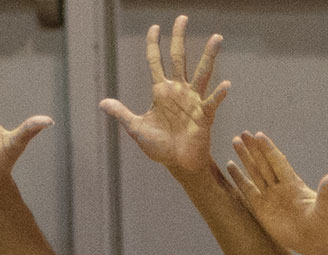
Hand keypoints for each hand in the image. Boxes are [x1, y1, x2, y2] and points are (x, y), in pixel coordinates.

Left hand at [99, 15, 226, 177]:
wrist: (178, 163)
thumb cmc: (160, 147)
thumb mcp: (137, 128)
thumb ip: (122, 114)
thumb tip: (102, 103)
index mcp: (161, 91)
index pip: (156, 62)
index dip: (154, 44)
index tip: (154, 27)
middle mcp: (178, 91)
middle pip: (178, 58)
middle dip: (178, 38)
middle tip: (181, 18)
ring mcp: (193, 100)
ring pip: (201, 73)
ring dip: (208, 56)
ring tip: (216, 38)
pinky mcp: (204, 114)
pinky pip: (212, 101)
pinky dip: (219, 94)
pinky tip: (225, 85)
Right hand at [225, 131, 327, 254]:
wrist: (313, 241)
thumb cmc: (322, 224)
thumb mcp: (324, 208)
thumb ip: (325, 192)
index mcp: (293, 183)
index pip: (278, 162)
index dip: (269, 149)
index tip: (259, 135)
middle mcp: (279, 186)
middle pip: (263, 163)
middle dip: (253, 149)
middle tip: (243, 133)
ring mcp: (269, 196)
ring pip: (254, 173)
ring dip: (245, 158)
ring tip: (235, 142)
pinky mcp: (261, 209)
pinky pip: (248, 191)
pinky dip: (239, 179)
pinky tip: (230, 167)